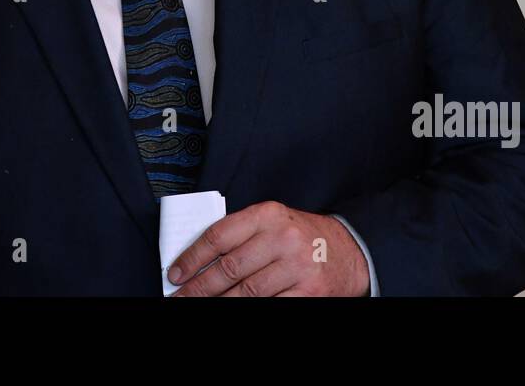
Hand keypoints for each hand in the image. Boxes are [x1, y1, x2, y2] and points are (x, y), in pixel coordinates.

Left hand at [168, 201, 369, 296]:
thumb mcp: (271, 223)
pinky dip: (249, 310)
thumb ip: (239, 235)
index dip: (192, 258)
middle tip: (181, 297)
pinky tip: (233, 309)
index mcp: (267, 215)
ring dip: (220, 303)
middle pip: (229, 268)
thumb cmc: (301, 236)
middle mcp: (283, 238)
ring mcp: (297, 266)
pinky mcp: (309, 292)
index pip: (219, 236)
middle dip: (199, 288)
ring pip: (246, 292)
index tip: (176, 273)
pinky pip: (270, 306)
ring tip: (202, 306)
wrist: (348, 250)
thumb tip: (199, 260)